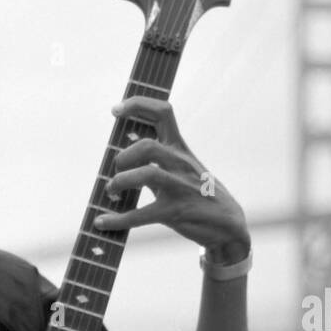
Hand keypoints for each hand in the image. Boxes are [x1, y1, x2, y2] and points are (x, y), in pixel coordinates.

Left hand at [93, 97, 250, 258]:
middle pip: (148, 146)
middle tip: (117, 169)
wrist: (227, 224)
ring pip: (147, 175)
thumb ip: (156, 160)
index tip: (116, 110)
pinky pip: (141, 214)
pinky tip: (103, 222)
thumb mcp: (180, 169)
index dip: (137, 106)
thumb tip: (121, 155)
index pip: (163, 113)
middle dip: (124, 156)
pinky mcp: (176, 212)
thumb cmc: (197, 194)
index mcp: (180, 148)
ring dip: (120, 182)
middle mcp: (180, 163)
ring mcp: (180, 188)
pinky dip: (117, 219)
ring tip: (112, 191)